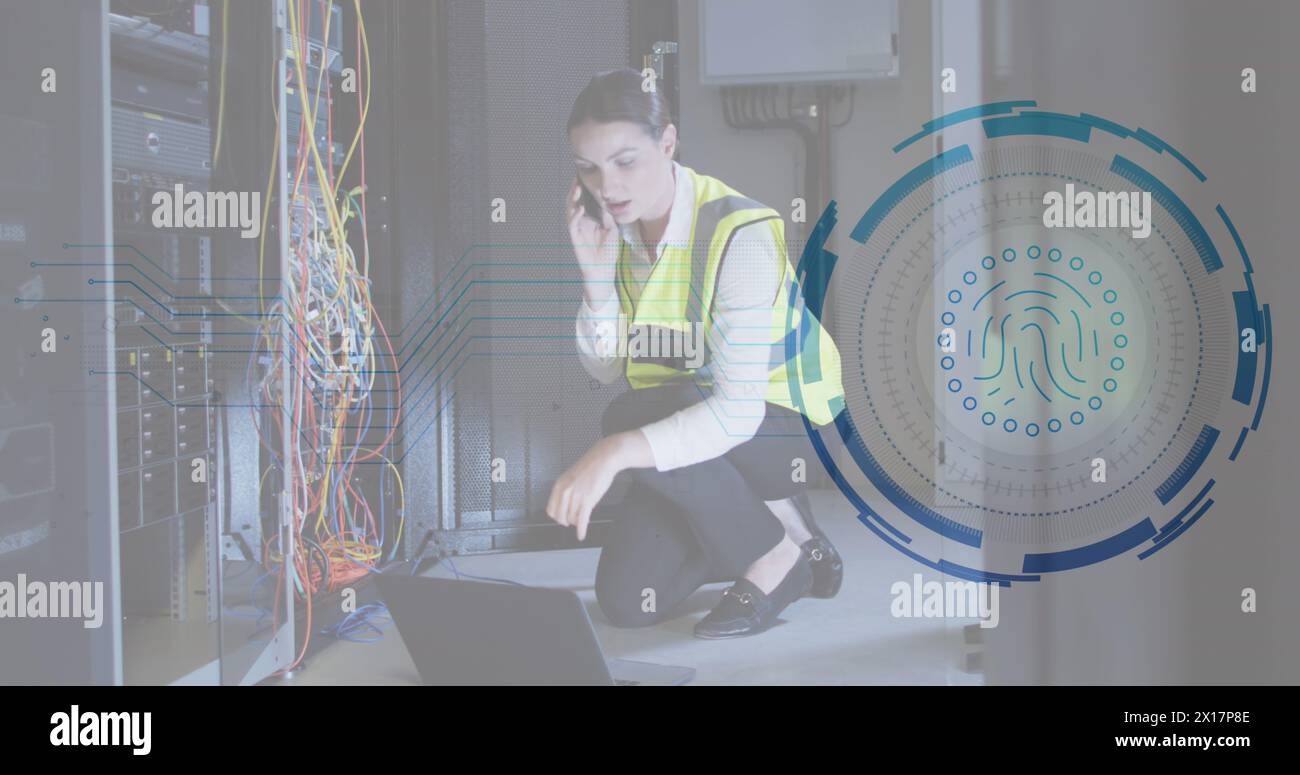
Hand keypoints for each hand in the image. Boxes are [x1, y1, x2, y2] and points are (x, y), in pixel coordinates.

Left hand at [546, 430, 652, 540]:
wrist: (604, 458)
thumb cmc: (591, 467)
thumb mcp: (571, 477)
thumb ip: (566, 490)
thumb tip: (565, 505)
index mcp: (559, 485)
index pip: (551, 510)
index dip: (557, 516)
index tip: (562, 518)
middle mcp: (564, 492)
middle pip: (560, 517)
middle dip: (566, 521)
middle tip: (573, 522)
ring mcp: (575, 496)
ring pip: (572, 519)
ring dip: (577, 522)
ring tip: (582, 522)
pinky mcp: (587, 500)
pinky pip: (582, 520)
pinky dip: (581, 530)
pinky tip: (581, 536)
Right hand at [565, 178, 618, 300]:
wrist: (604, 271)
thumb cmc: (608, 251)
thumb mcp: (611, 229)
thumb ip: (607, 216)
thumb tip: (607, 201)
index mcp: (589, 219)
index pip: (585, 200)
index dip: (585, 188)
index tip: (588, 174)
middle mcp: (581, 222)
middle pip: (575, 201)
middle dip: (576, 189)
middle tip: (578, 175)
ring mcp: (576, 229)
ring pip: (570, 210)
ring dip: (573, 198)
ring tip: (576, 187)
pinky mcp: (574, 239)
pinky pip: (572, 225)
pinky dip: (574, 216)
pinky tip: (579, 208)